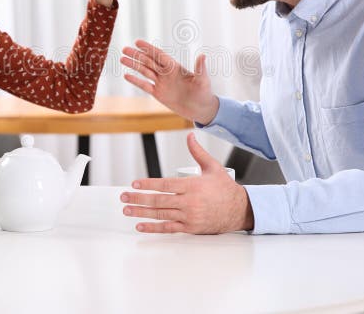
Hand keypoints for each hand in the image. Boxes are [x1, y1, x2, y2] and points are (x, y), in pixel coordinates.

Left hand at [120, 133, 253, 233]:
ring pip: (160, 214)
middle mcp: (189, 202)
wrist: (240, 210)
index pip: (165, 184)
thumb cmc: (225, 188)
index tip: (134, 184)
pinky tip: (140, 225)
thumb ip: (197, 152)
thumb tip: (190, 135)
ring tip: (127, 209)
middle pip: (158, 200)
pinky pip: (168, 228)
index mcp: (192, 185)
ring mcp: (189, 216)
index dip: (148, 184)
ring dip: (141, 212)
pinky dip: (153, 227)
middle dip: (138, 198)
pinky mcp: (190, 227)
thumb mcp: (213, 166)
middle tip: (124, 196)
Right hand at [121, 39, 218, 123]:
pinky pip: (145, 86)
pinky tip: (126, 75)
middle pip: (148, 61)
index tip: (137, 42)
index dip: (148, 49)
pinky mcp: (158, 94)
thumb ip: (200, 68)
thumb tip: (203, 55)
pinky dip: (136, 81)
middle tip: (124, 49)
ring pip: (144, 71)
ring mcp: (161, 83)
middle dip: (136, 55)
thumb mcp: (202, 80)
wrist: (200, 109)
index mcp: (175, 67)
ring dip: (133, 65)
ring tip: (121, 59)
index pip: (159, 55)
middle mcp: (166, 73)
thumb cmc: (204, 93)